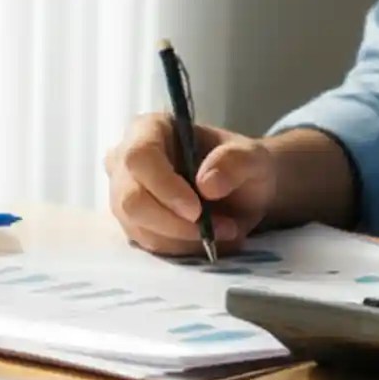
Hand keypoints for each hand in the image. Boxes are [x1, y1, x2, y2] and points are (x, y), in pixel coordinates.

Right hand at [106, 113, 276, 255]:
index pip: (139, 157)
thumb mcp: (252, 157)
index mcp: (149, 130)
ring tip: (225, 230)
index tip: (196, 210)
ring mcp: (125, 195)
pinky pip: (150, 244)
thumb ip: (235, 162)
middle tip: (219, 228)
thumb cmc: (241, 165)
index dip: (164, 187)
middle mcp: (127, 161)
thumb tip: (207, 184)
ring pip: (139, 228)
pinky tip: (209, 239)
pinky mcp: (134, 224)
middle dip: (175, 223)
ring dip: (185, 239)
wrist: (244, 191)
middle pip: (131, 200)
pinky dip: (183, 249)